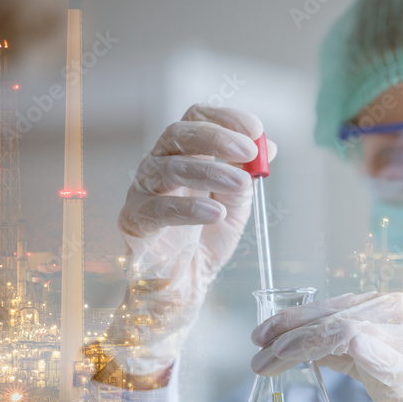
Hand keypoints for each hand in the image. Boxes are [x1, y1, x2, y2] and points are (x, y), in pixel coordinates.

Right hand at [105, 104, 275, 375]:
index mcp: (183, 154)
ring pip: (166, 168)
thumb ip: (247, 175)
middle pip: (177, 134)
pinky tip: (215, 212)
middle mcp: (158, 165)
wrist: (185, 284)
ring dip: (208, 171)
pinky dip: (189, 209)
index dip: (224, 118)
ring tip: (239, 183)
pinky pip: (157, 209)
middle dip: (215, 138)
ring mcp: (142, 192)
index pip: (196, 118)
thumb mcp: (236, 203)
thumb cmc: (206, 238)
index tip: (255, 129)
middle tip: (247, 150)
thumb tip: (269, 145)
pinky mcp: (134, 221)